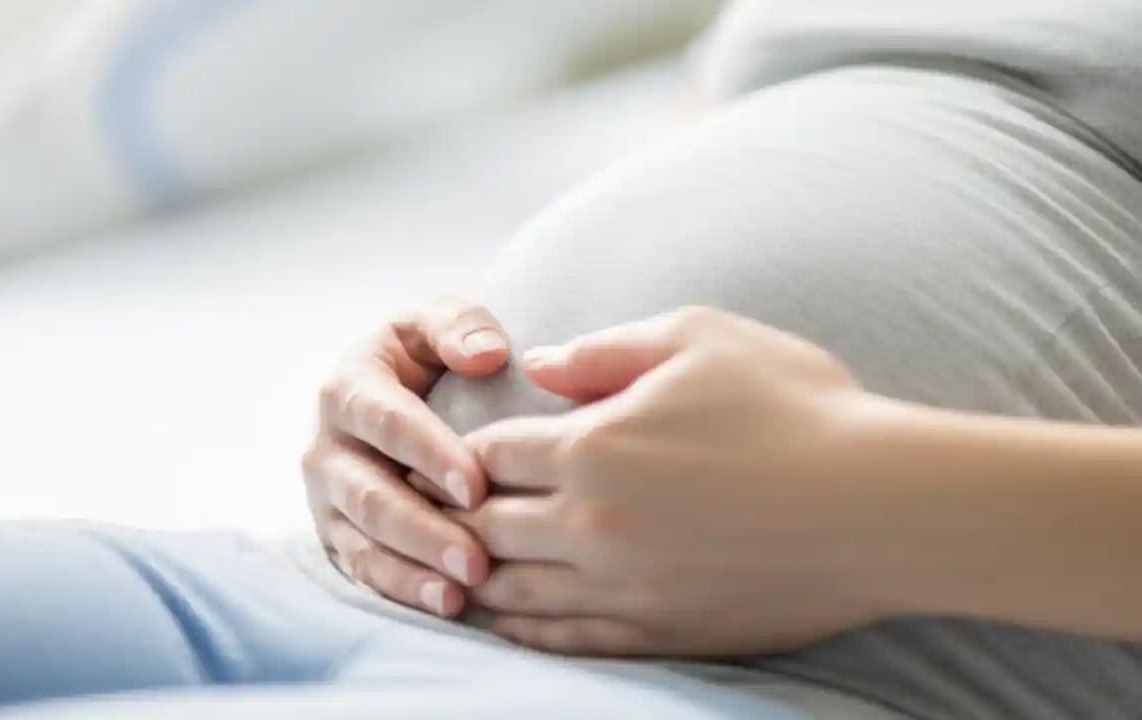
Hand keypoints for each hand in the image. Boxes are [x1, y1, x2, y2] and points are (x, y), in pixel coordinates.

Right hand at [301, 298, 509, 616]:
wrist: (390, 395)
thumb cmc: (425, 356)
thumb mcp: (436, 324)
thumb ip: (459, 326)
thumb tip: (486, 354)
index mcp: (348, 387)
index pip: (387, 422)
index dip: (429, 454)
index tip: (476, 486)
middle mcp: (327, 447)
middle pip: (371, 495)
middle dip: (423, 530)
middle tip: (476, 559)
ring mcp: (327, 498)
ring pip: (364, 542)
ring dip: (412, 571)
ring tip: (461, 594)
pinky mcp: (338, 536)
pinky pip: (364, 572)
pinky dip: (402, 591)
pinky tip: (446, 607)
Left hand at [456, 306, 898, 655]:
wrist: (882, 507)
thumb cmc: (798, 409)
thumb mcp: (701, 339)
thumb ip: (606, 349)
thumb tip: (541, 366)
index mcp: (592, 446)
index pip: (488, 453)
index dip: (460, 452)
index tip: (449, 454)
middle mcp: (590, 524)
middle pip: (484, 526)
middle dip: (453, 517)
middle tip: (429, 515)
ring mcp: (622, 588)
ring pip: (512, 591)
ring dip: (474, 578)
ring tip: (452, 571)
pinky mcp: (660, 633)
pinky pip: (565, 641)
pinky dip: (525, 633)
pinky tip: (510, 625)